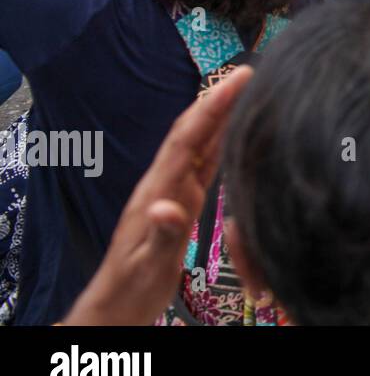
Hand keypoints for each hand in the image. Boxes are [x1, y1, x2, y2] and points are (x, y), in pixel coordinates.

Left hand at [62, 67, 250, 324]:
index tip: (238, 78)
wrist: (118, 304)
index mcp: (159, 191)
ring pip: (199, 143)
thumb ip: (162, 233)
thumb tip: (167, 206)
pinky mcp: (181, 201)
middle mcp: (165, 183)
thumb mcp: (150, 263)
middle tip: (246, 71)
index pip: (188, 139)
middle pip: (193, 131)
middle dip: (217, 99)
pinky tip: (233, 132)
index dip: (213, 106)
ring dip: (219, 114)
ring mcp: (172, 190)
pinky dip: (219, 141)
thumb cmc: (134, 286)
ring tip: (244, 89)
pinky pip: (204, 163)